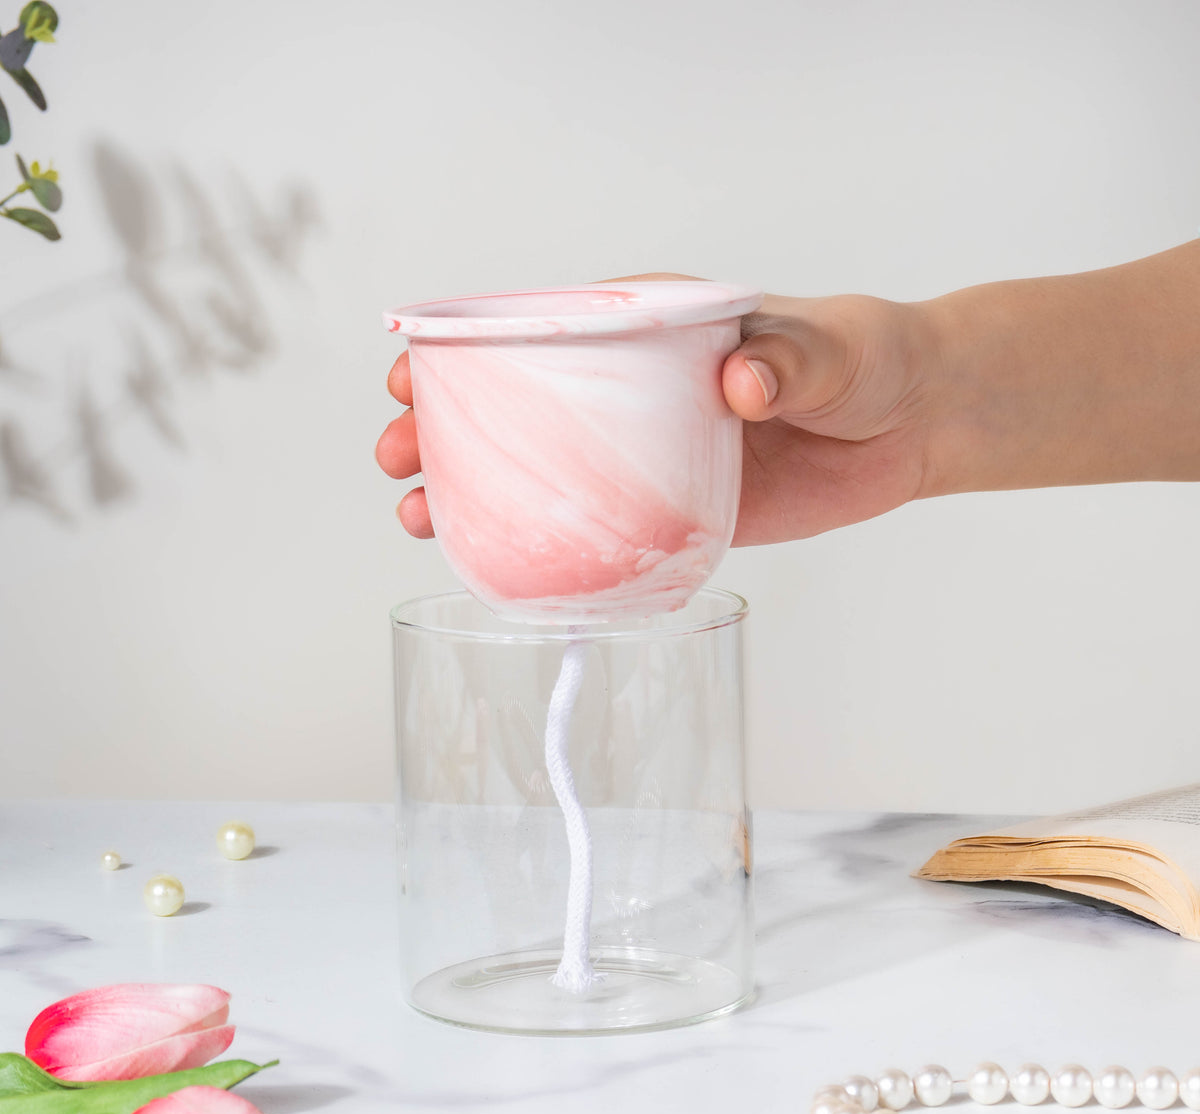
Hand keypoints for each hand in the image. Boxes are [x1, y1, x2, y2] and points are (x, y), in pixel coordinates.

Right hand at [376, 275, 941, 544]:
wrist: (908, 425)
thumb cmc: (861, 359)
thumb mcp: (825, 347)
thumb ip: (786, 358)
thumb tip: (740, 383)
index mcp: (647, 328)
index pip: (536, 329)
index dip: (465, 351)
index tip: (414, 369)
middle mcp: (631, 390)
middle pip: (515, 406)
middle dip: (444, 427)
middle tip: (398, 455)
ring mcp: (645, 453)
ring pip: (540, 472)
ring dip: (474, 492)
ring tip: (420, 516)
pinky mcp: (671, 508)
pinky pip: (596, 529)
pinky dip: (546, 546)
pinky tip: (500, 567)